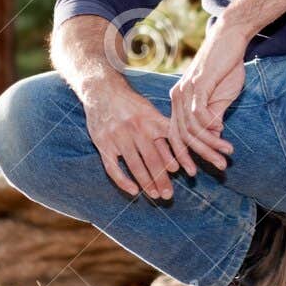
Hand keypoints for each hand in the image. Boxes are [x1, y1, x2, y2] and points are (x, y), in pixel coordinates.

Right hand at [83, 80, 181, 199]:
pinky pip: (113, 167)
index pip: (167, 142)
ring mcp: (118, 137)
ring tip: (155, 195)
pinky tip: (133, 190)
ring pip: (135, 165)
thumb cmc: (130, 103)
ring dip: (146, 182)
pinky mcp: (103, 144)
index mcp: (150, 120)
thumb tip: (180, 154)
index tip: (184, 172)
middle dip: (161, 179)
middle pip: (152, 158)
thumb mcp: (149, 111)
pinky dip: (123, 181)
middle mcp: (135, 129)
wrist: (101, 90)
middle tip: (169, 195)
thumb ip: (163, 130)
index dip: (176, 157)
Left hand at [168, 22, 248, 174]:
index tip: (194, 171)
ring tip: (226, 153)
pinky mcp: (198, 84)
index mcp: (179, 101)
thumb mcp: (220, 97)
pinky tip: (223, 131)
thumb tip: (214, 137)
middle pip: (182, 136)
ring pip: (191, 128)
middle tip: (219, 167)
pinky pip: (199, 113)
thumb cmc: (226, 67)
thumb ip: (214, 116)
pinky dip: (210, 126)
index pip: (174, 135)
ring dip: (210, 144)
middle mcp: (177, 97)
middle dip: (200, 155)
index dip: (182, 155)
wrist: (230, 39)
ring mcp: (186, 90)